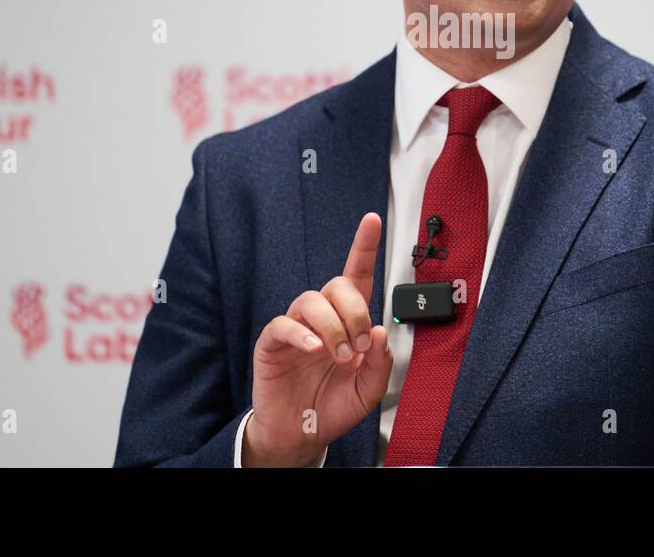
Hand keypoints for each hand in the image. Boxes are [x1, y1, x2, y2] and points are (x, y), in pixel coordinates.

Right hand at [242, 212, 392, 465]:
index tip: (371, 220)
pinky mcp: (272, 343)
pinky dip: (301, 334)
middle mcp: (322, 318)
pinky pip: (282, 324)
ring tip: (339, 356)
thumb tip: (379, 330)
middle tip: (358, 346)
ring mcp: (296, 328)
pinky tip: (313, 349)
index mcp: (348, 322)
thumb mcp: (369, 390)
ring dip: (332, 326)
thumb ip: (381, 363)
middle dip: (354, 311)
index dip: (363, 246)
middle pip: (337, 284)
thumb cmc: (333, 406)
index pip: (357, 275)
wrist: (302, 434)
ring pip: (311, 300)